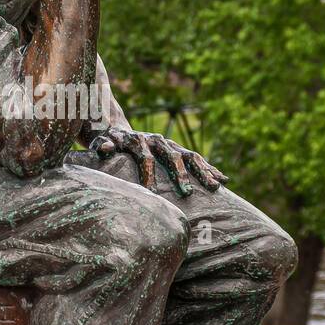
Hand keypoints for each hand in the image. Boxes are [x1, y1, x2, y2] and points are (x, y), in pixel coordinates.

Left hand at [88, 127, 226, 195]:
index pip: (146, 158)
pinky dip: (210, 168)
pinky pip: (197, 159)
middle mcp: (158, 141)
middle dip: (181, 175)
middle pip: (173, 156)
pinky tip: (223, 180)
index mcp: (139, 140)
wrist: (118, 130)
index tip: (154, 193)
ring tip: (215, 187)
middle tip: (188, 193)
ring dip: (203, 171)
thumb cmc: (107, 142)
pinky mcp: (178, 150)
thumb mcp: (101, 141)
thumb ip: (103, 145)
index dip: (149, 175)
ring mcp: (170, 145)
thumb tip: (104, 148)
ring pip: (190, 156)